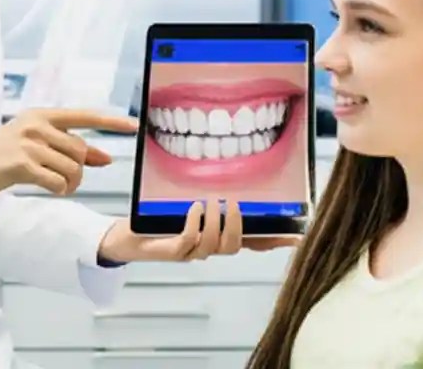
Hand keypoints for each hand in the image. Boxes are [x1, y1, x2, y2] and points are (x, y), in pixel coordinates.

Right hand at [0, 108, 135, 200]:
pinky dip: (58, 188)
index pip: (85, 116)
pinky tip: (48, 188)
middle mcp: (37, 124)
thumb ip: (70, 149)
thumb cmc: (2, 156)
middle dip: (80, 170)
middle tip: (66, 181)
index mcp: (42, 115)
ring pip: (72, 167)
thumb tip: (106, 158)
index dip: (111, 122)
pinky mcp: (21, 163)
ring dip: (71, 183)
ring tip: (57, 185)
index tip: (134, 126)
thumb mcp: (35, 145)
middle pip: (80, 150)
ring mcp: (29, 142)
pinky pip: (57, 180)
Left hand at [96, 199, 301, 263]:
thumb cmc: (157, 218)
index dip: (276, 240)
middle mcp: (207, 247)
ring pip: (214, 247)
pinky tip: (193, 208)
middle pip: (235, 246)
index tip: (299, 234)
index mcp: (216, 235)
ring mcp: (190, 252)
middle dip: (238, 225)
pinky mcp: (171, 251)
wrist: (124, 237)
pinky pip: (189, 243)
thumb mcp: (188, 201)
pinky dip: (195, 224)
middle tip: (233, 203)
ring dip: (215, 223)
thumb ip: (211, 191)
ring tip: (210, 202)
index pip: (253, 241)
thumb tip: (230, 170)